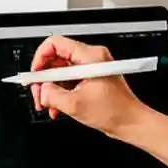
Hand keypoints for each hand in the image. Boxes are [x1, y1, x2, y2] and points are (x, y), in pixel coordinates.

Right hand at [29, 35, 147, 135]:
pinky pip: (68, 81)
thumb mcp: (76, 104)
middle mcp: (91, 58)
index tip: (35, 74)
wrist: (131, 123)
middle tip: (39, 94)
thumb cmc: (115, 112)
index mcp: (90, 57)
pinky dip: (60, 93)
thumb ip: (52, 94)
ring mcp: (91, 68)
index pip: (55, 44)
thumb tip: (41, 90)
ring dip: (51, 89)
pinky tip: (58, 107)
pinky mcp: (90, 79)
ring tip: (48, 104)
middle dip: (44, 79)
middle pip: (55, 59)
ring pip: (60, 72)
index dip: (40, 58)